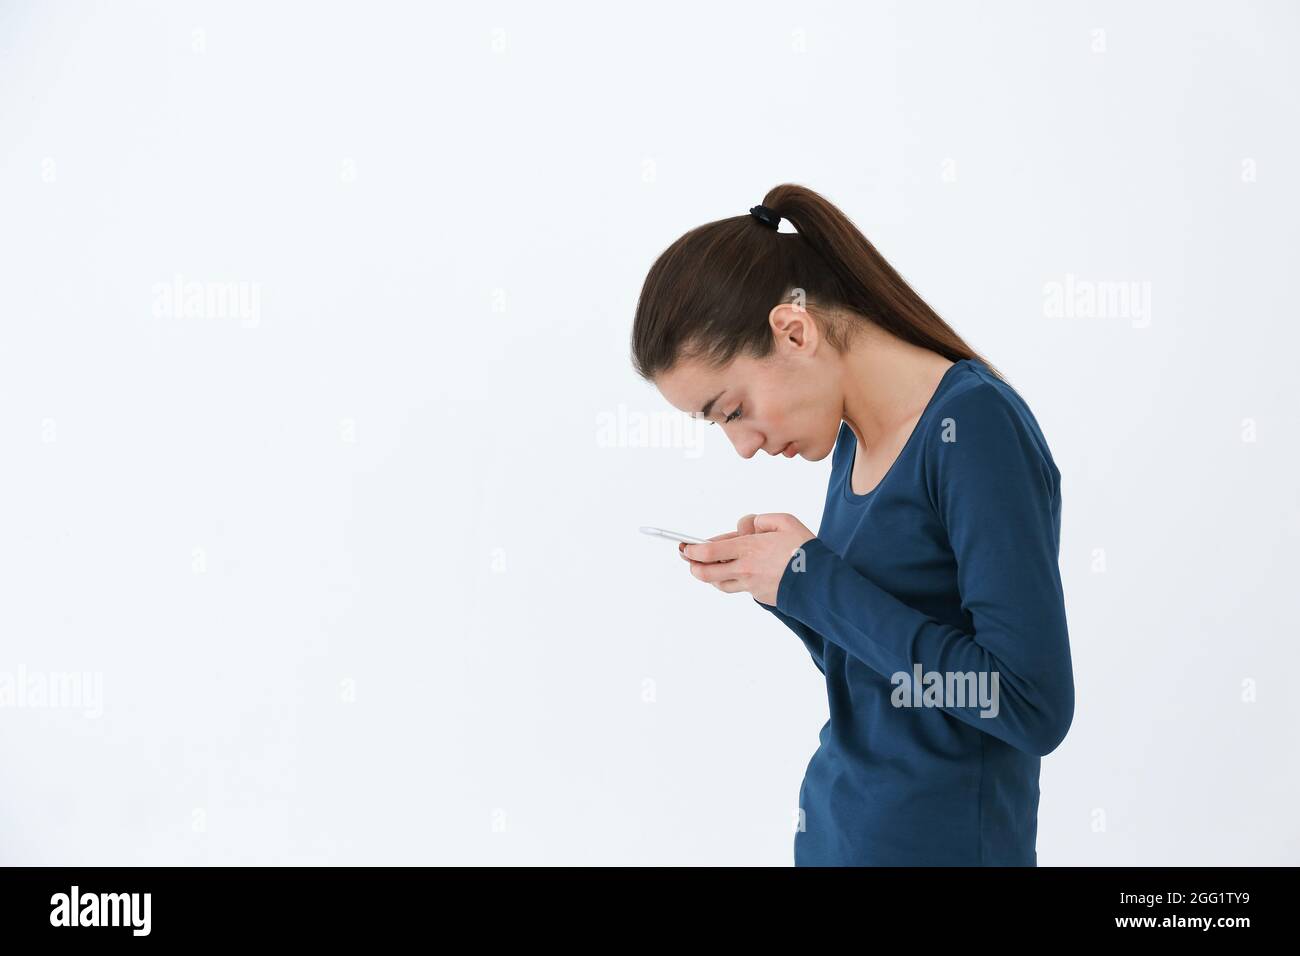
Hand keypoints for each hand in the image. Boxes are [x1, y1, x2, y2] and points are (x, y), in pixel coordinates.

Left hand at [678, 513, 815, 606]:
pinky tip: (741, 572)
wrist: (822, 582)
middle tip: (689, 560)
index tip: (685, 546)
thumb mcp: (784, 521)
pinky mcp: (760, 597)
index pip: (708, 552)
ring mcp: (751, 586)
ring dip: (712, 576)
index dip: (692, 549)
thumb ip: (760, 521)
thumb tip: (748, 527)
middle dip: (693, 566)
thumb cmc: (805, 549)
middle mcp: (745, 570)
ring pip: (721, 584)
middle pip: (706, 573)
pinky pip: (741, 588)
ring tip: (711, 567)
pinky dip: (735, 580)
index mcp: (748, 549)